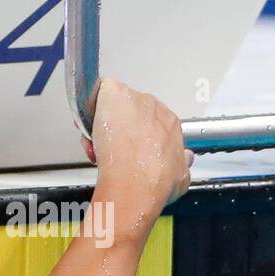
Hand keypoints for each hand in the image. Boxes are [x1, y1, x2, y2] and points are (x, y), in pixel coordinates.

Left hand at [83, 78, 194, 225]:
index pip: (152, 120)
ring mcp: (134, 100)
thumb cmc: (155, 183)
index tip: (130, 146)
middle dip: (120, 126)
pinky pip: (98, 91)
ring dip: (104, 121)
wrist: (135, 183)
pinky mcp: (114, 93)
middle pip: (132, 109)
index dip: (137, 134)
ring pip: (113, 103)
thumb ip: (182, 163)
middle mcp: (155, 108)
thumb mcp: (181, 177)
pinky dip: (90, 105)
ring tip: (99, 146)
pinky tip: (89, 128)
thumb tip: (185, 159)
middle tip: (112, 146)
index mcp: (171, 124)